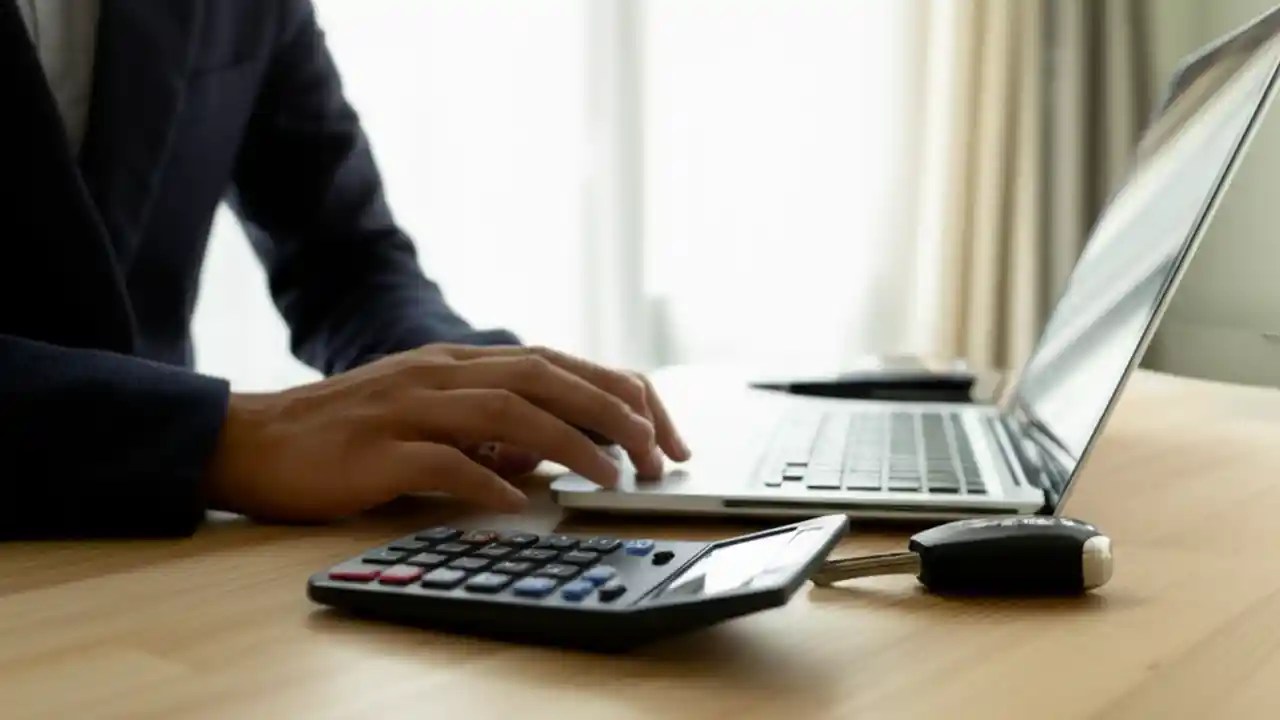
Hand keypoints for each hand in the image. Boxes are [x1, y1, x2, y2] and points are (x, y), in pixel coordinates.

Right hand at [203, 344, 690, 522]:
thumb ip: (486, 429)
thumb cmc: (345, 434)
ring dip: (569, 442)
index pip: (555, 363)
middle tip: (656, 453)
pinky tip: (520, 502)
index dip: (616, 391)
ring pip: (506, 411)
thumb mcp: (426, 419)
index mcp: (457, 362)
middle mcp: (440, 372)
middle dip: (611, 411)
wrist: (253, 440)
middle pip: (544, 376)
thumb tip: (546, 455)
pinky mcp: (375, 449)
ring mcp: (407, 406)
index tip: (661, 431)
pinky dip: (487, 479)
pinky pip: (441, 461)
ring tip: (612, 477)